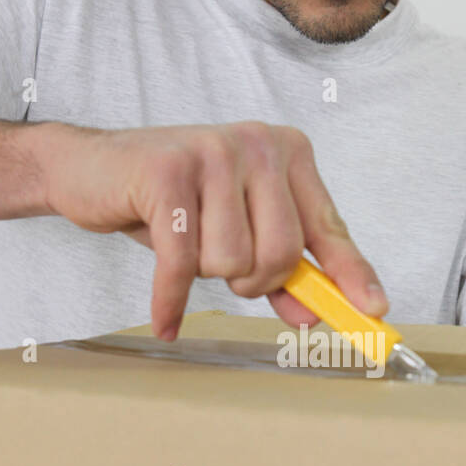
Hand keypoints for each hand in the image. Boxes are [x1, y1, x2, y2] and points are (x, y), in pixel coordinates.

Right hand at [40, 119, 387, 340]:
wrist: (92, 170)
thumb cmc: (173, 201)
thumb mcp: (233, 229)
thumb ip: (279, 269)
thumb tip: (312, 315)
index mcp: (287, 152)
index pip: (328, 227)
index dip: (351, 275)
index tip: (373, 311)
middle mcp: (257, 144)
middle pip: (279, 254)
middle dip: (249, 281)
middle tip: (219, 266)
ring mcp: (213, 153)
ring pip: (232, 261)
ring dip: (203, 273)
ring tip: (183, 245)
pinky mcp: (168, 174)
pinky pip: (182, 262)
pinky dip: (171, 301)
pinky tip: (167, 321)